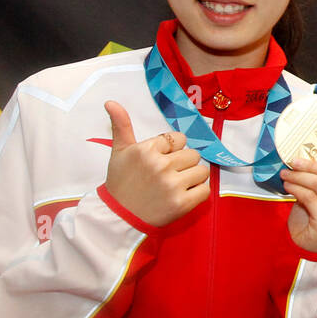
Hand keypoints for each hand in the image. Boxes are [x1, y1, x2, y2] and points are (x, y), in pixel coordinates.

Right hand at [103, 101, 209, 226]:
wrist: (118, 216)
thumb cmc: (121, 182)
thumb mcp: (119, 152)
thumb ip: (121, 125)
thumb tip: (111, 101)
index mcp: (147, 150)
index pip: (179, 138)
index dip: (173, 149)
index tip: (161, 160)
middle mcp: (161, 165)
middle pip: (193, 154)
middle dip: (184, 163)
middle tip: (169, 174)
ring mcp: (172, 185)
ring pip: (202, 171)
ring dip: (193, 178)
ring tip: (176, 184)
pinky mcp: (181, 203)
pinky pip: (205, 190)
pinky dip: (197, 193)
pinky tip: (182, 195)